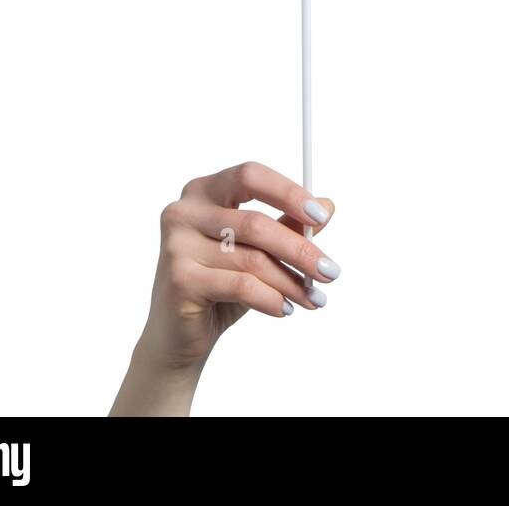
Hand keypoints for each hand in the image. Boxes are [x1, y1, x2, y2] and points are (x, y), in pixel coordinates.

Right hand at [111, 162, 337, 414]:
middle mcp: (184, 212)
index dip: (288, 193)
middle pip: (256, 222)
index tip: (321, 216)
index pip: (250, 176)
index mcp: (204, 191)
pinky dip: (271, 299)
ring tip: (313, 298)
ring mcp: (177, 245)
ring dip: (291, 282)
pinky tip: (285, 309)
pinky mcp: (180, 280)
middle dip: (300, 250)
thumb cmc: (220, 283)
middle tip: (331, 272)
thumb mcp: (257, 250)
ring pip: (252, 260)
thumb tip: (328, 204)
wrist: (179, 332)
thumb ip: (286, 225)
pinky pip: (241, 286)